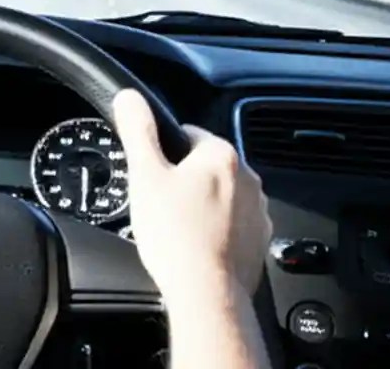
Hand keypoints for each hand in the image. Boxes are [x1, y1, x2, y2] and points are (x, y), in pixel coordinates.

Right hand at [113, 90, 270, 303]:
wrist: (205, 292)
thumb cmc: (175, 235)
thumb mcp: (145, 175)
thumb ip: (137, 130)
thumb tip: (129, 97)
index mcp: (221, 155)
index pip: (189, 135)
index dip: (164, 154)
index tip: (153, 176)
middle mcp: (248, 178)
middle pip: (206, 167)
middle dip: (185, 181)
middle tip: (161, 204)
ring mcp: (259, 211)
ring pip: (222, 196)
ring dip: (203, 205)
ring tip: (179, 229)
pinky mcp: (260, 239)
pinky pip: (234, 225)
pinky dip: (217, 231)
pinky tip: (197, 246)